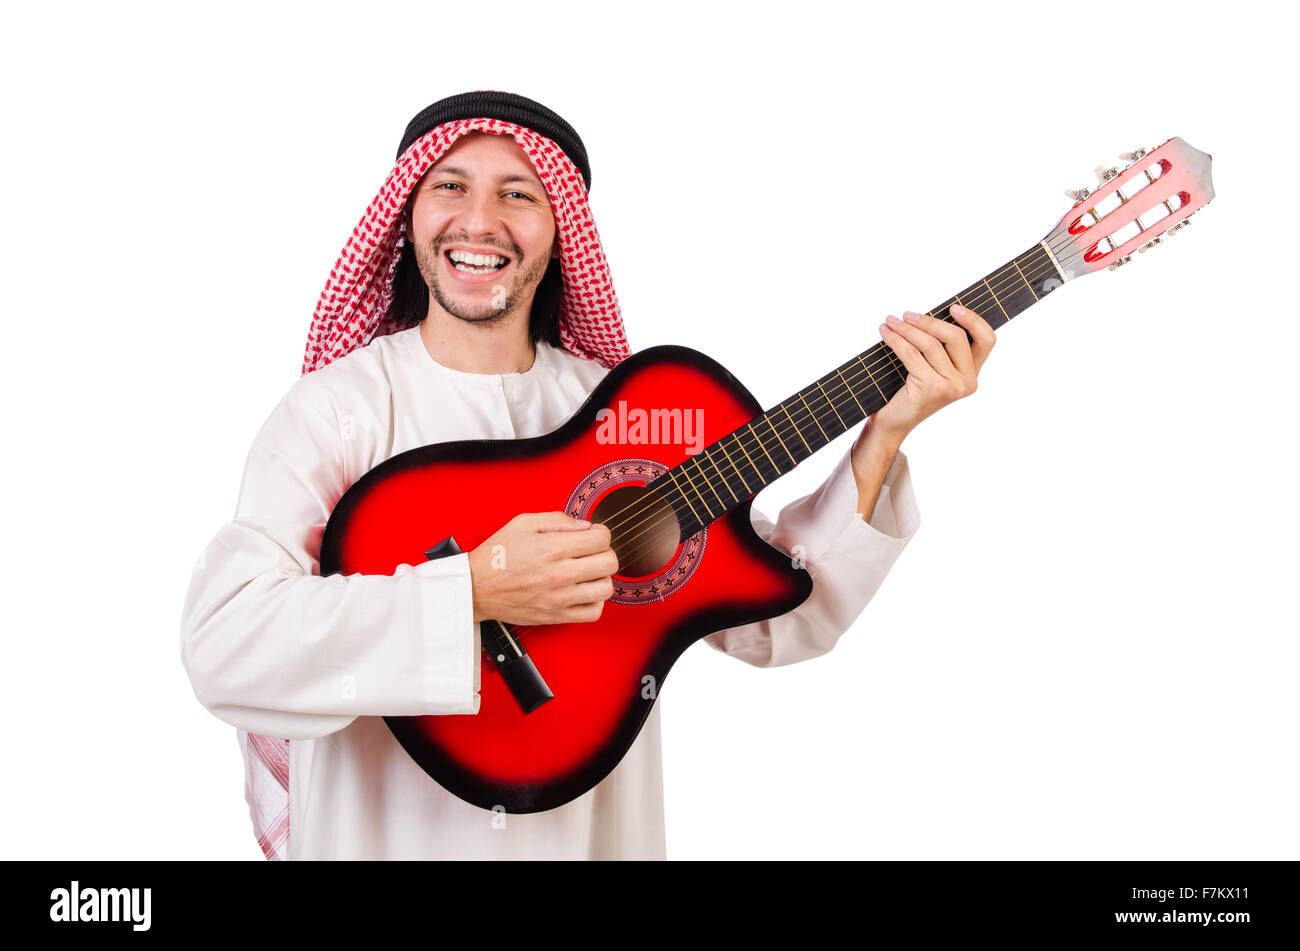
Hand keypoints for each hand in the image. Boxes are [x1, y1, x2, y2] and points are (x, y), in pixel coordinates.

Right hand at [467, 512, 617, 625]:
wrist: (476, 588)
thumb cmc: (497, 556)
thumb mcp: (523, 523)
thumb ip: (558, 520)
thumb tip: (585, 525)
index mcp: (553, 548)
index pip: (602, 538)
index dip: (600, 532)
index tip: (592, 535)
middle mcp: (560, 574)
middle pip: (610, 562)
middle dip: (604, 553)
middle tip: (591, 553)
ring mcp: (560, 598)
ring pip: (606, 588)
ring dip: (601, 578)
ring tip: (587, 573)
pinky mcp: (557, 616)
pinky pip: (594, 612)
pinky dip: (594, 601)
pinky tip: (583, 592)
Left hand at [870, 303, 994, 442]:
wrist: (894, 422)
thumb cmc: (911, 392)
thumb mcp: (932, 368)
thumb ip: (941, 348)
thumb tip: (928, 315)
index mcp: (972, 374)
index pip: (987, 340)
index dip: (974, 320)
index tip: (953, 307)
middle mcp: (967, 381)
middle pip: (955, 336)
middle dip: (928, 321)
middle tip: (906, 315)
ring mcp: (951, 386)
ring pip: (930, 344)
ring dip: (907, 329)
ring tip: (891, 322)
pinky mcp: (931, 387)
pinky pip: (912, 354)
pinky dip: (896, 340)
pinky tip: (886, 333)